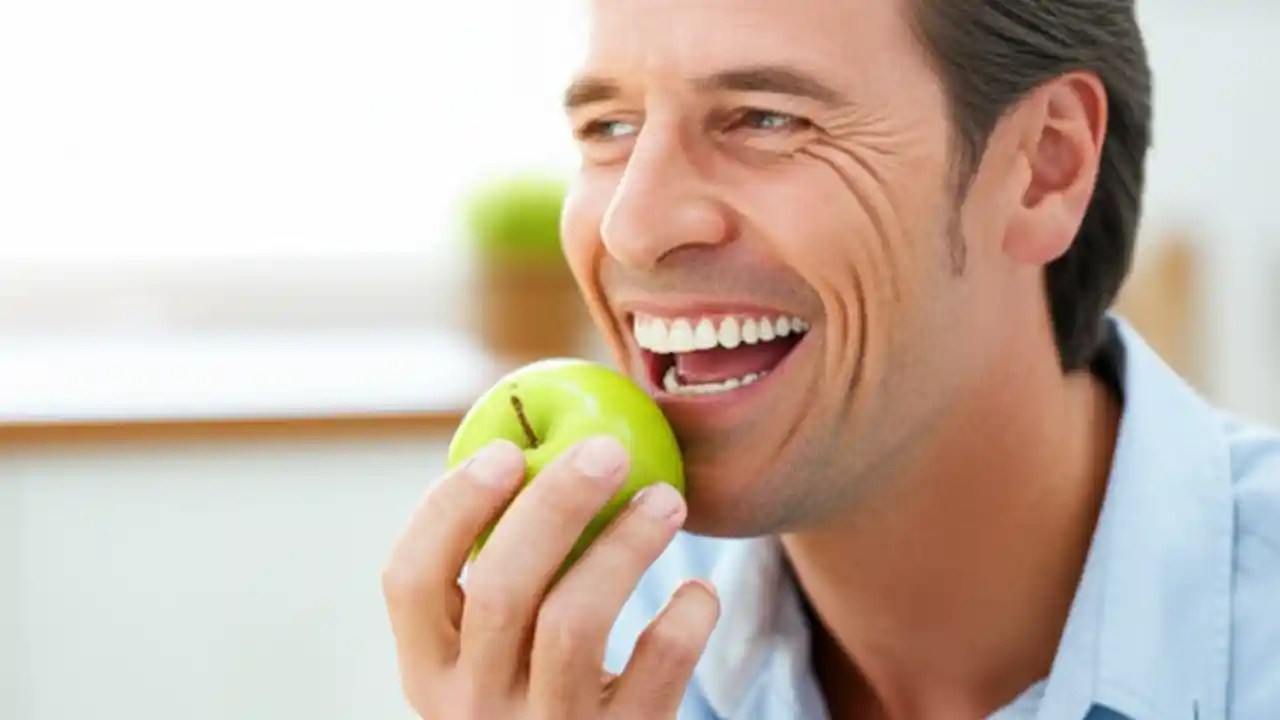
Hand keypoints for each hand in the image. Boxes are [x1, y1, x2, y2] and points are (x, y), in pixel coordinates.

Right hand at [382, 436, 719, 718]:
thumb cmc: (548, 688)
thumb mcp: (498, 652)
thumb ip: (501, 572)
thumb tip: (532, 436)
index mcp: (430, 670)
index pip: (410, 580)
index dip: (450, 507)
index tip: (507, 448)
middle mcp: (473, 709)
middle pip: (499, 589)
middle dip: (553, 505)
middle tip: (607, 449)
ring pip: (573, 623)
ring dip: (624, 545)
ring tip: (667, 500)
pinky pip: (657, 666)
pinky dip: (685, 616)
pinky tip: (698, 590)